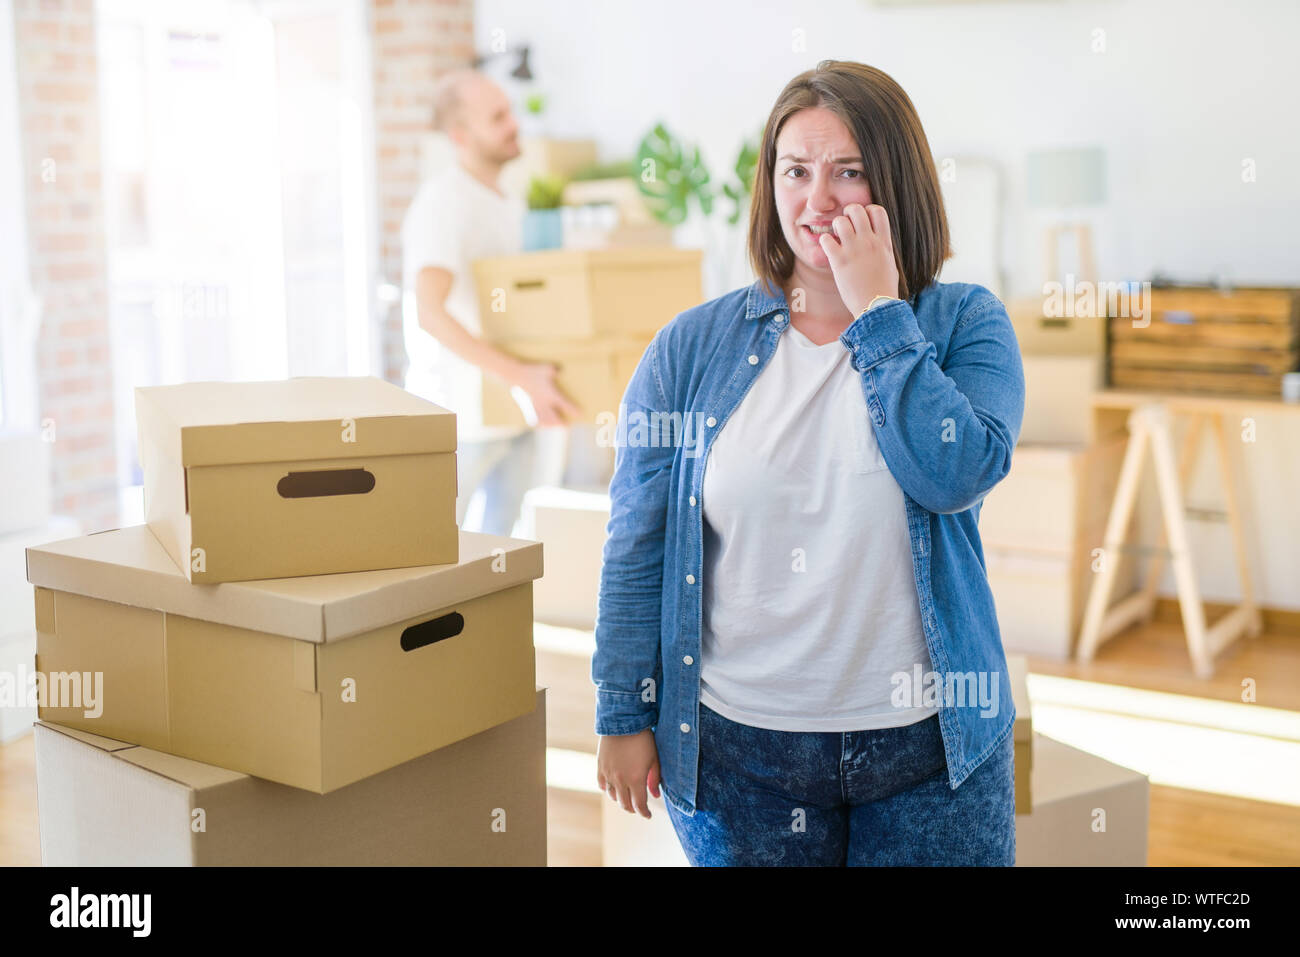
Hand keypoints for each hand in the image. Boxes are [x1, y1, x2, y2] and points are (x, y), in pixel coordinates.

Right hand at [510, 361, 582, 426]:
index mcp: (551, 393)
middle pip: (555, 417)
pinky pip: (534, 418)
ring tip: (556, 425)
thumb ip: (556, 371)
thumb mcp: (547, 368)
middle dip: (561, 422)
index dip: (573, 409)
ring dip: (551, 424)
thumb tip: (561, 370)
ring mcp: (536, 405)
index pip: (565, 404)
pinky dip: (539, 422)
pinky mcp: (529, 406)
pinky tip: (543, 424)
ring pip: (545, 420)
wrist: (516, 375)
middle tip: (567, 425)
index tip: (580, 413)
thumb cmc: (533, 371)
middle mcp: (545, 402)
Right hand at [596, 728, 661, 818]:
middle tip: (639, 807)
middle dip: (633, 809)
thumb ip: (654, 779)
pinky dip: (608, 790)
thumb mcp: (654, 758)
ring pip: (613, 797)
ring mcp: (608, 774)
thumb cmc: (643, 738)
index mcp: (636, 780)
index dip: (644, 813)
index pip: (639, 805)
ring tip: (627, 797)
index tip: (648, 815)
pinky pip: (602, 785)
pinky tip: (614, 788)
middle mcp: (620, 780)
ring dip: (621, 800)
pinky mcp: (600, 767)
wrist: (622, 721)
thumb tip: (655, 795)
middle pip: (625, 804)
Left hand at [816, 203, 900, 317]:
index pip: (877, 211)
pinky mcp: (839, 260)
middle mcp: (869, 242)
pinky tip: (829, 249)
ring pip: (840, 221)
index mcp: (884, 242)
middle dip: (848, 213)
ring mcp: (854, 250)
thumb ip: (883, 250)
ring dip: (836, 227)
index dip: (868, 211)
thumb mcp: (890, 264)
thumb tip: (879, 244)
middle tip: (845, 224)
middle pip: (857, 209)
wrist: (876, 307)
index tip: (863, 221)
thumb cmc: (883, 290)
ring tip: (836, 237)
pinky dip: (824, 241)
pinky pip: (826, 239)